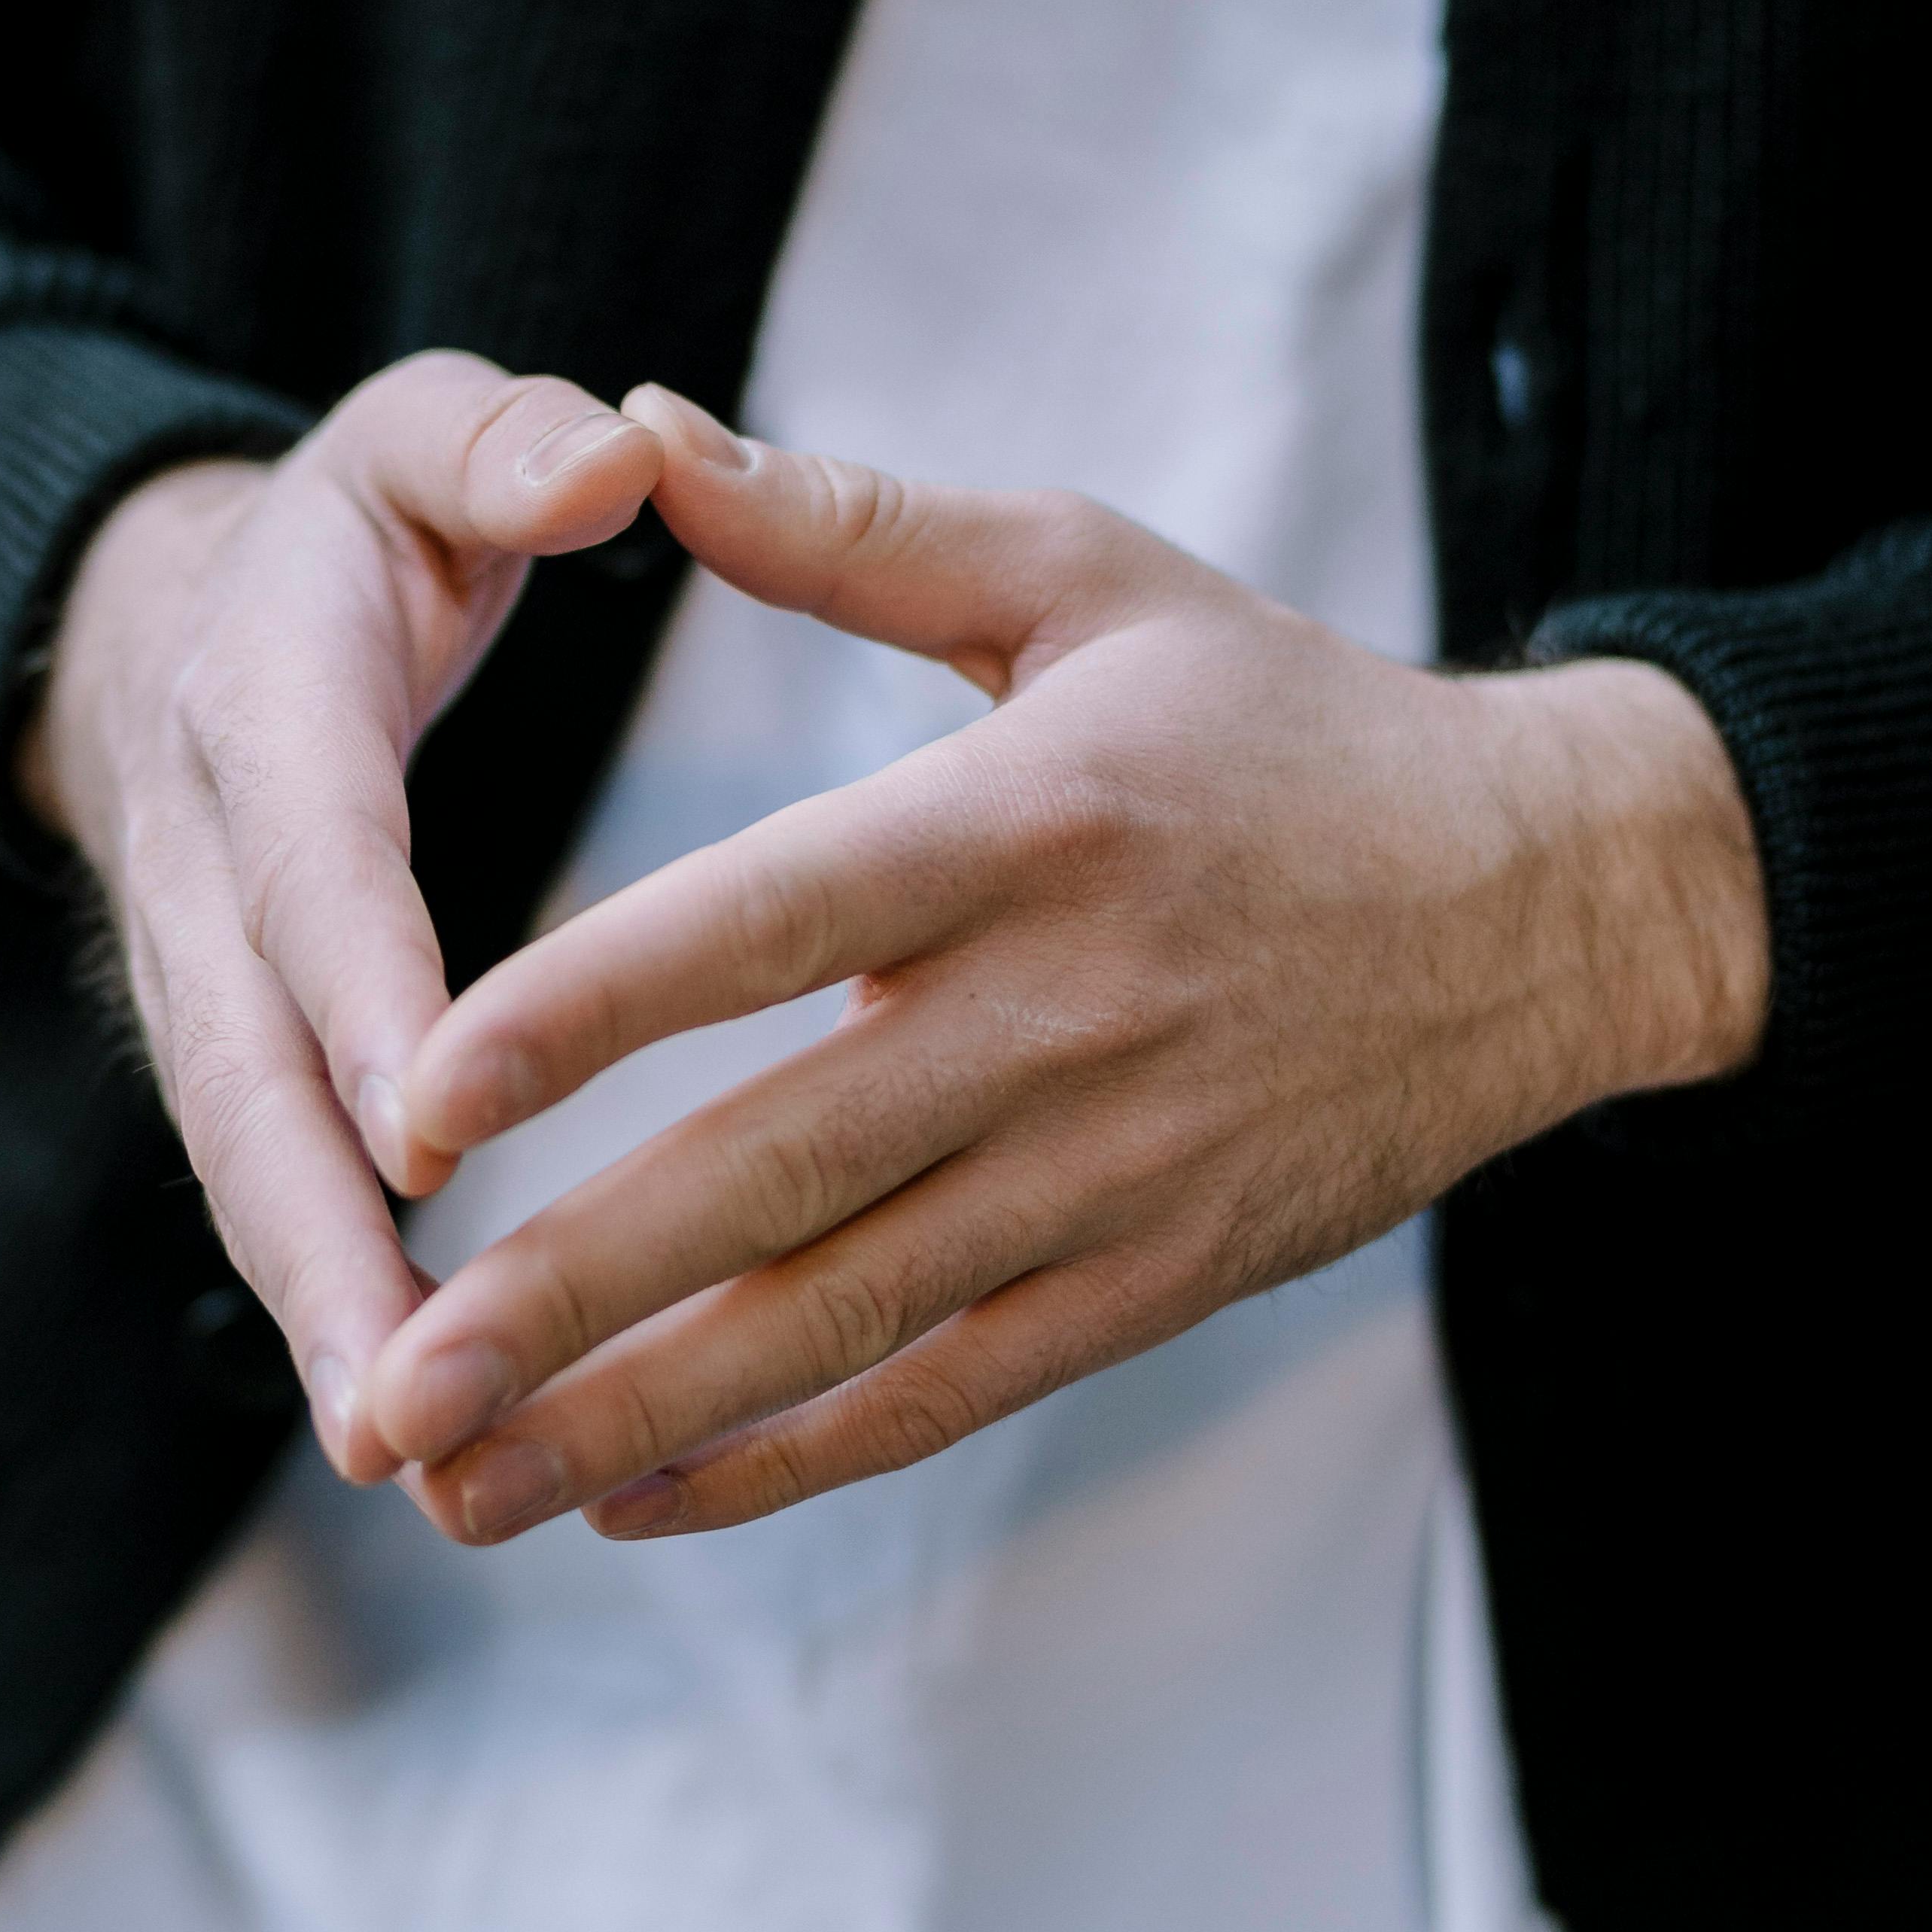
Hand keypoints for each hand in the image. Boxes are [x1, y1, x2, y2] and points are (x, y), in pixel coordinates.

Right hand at [22, 351, 660, 1479]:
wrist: (166, 616)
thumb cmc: (353, 532)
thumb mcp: (419, 436)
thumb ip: (506, 441)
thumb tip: (615, 459)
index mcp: (267, 699)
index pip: (311, 854)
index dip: (356, 984)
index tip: (422, 1125)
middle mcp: (209, 857)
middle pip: (245, 1062)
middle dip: (313, 1234)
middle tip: (394, 1392)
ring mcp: (199, 973)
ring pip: (244, 1160)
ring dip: (316, 1313)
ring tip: (408, 1458)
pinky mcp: (229, 1054)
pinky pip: (270, 1189)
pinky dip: (329, 1312)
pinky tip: (415, 1436)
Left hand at [360, 391, 1769, 1541]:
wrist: (1549, 901)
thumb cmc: (1284, 722)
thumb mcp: (1089, 574)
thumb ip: (850, 526)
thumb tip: (635, 431)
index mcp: (1021, 824)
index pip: (765, 923)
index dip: (586, 1010)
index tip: (419, 1096)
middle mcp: (1060, 1015)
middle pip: (776, 1172)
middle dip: (567, 1290)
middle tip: (382, 1375)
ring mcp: (1111, 1169)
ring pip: (838, 1319)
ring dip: (635, 1413)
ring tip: (449, 1478)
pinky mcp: (1156, 1279)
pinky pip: (946, 1391)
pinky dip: (785, 1458)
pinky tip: (630, 1500)